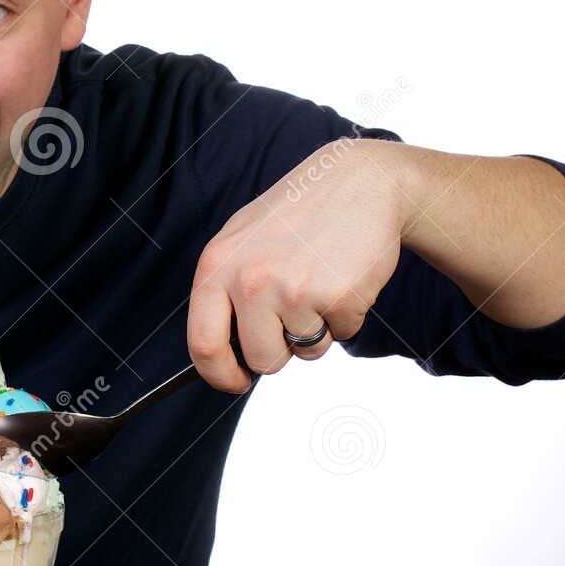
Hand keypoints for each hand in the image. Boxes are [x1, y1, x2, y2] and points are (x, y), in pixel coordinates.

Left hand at [188, 138, 405, 392]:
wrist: (361, 182)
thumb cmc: (298, 216)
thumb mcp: (242, 241)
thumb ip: (224, 292)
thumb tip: (218, 355)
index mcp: (216, 266)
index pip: (203, 344)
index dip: (220, 375)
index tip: (236, 382)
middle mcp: (250, 280)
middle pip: (262, 359)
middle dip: (281, 350)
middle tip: (294, 313)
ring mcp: (293, 290)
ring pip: (305, 351)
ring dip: (317, 329)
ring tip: (320, 282)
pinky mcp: (338, 297)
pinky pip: (342, 335)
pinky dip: (347, 316)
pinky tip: (344, 276)